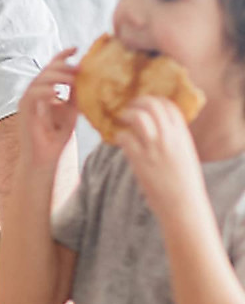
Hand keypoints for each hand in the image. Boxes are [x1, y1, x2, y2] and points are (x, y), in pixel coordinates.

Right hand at [17, 49, 78, 165]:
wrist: (45, 158)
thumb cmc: (57, 137)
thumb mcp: (73, 110)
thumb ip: (77, 94)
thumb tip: (89, 77)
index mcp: (46, 91)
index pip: (52, 67)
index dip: (63, 56)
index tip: (77, 48)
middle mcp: (35, 93)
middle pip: (47, 70)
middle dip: (63, 66)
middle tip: (80, 68)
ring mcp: (28, 102)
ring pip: (39, 79)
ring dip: (56, 76)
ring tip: (73, 79)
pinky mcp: (24, 112)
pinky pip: (32, 94)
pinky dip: (44, 90)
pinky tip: (57, 93)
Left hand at [115, 95, 204, 215]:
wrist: (182, 203)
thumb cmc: (183, 182)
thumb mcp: (184, 154)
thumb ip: (174, 139)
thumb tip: (158, 129)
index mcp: (182, 135)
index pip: (170, 106)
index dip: (156, 100)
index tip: (146, 103)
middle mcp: (170, 137)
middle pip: (153, 106)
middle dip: (138, 102)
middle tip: (129, 107)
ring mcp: (154, 147)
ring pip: (138, 117)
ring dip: (127, 114)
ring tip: (121, 118)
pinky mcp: (140, 159)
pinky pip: (124, 137)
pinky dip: (119, 135)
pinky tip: (118, 140)